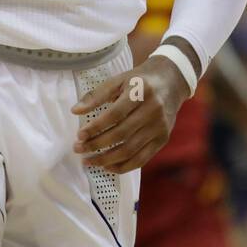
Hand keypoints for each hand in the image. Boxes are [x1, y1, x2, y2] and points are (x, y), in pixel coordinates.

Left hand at [70, 54, 193, 173]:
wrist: (171, 82)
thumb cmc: (139, 81)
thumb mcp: (119, 80)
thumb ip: (96, 94)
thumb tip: (75, 111)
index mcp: (141, 91)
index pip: (115, 114)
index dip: (96, 127)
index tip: (79, 135)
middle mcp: (153, 110)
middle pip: (122, 134)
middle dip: (96, 145)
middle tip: (78, 149)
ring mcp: (160, 127)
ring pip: (130, 150)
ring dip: (106, 159)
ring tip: (88, 160)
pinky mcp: (163, 139)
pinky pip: (142, 159)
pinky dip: (123, 166)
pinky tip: (107, 166)